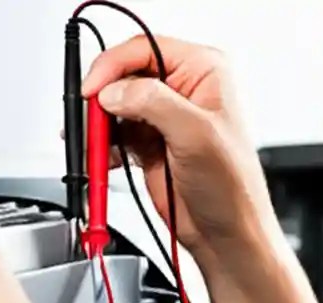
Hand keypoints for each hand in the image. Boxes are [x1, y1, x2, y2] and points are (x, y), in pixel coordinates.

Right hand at [82, 35, 279, 259]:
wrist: (227, 235)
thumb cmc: (233, 188)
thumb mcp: (197, 136)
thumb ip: (154, 103)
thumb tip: (115, 90)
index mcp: (204, 72)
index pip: (146, 49)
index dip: (113, 66)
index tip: (92, 89)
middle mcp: (183, 90)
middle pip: (125, 76)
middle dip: (103, 98)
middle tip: (89, 121)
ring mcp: (164, 118)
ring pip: (115, 106)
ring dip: (99, 125)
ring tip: (93, 145)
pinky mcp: (150, 144)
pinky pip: (114, 134)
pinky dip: (102, 146)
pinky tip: (102, 159)